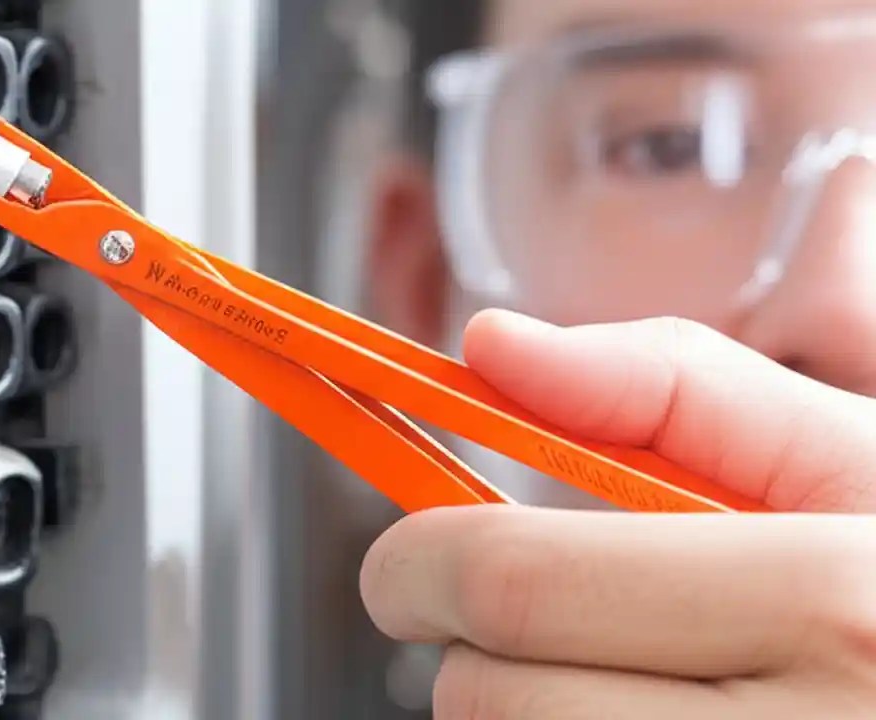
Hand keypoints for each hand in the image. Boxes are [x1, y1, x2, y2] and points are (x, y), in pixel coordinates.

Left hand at [360, 311, 875, 717]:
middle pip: (492, 704)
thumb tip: (490, 346)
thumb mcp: (861, 462)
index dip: (417, 560)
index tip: (404, 557)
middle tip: (528, 626)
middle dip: (471, 652)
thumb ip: (673, 388)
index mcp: (837, 606)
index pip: (516, 586)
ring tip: (629, 686)